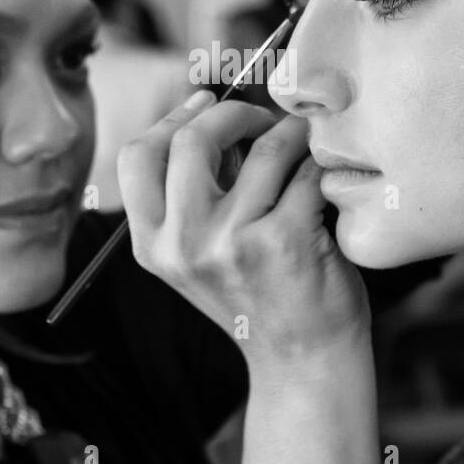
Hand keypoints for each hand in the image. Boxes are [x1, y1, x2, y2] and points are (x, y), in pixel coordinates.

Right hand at [117, 91, 368, 365]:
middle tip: (263, 120)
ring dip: (290, 135)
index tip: (205, 103)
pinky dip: (321, 165)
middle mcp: (184, 244)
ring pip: (261, 150)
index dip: (173, 117)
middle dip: (235, 114)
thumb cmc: (258, 295)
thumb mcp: (198, 252)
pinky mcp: (286, 241)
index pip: (137, 156)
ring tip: (304, 145)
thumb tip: (207, 111)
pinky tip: (326, 177)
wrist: (302, 360)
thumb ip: (191, 193)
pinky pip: (306, 173)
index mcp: (153, 245)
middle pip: (192, 140)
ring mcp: (234, 243)